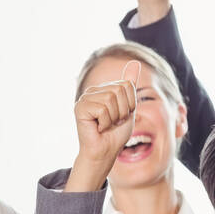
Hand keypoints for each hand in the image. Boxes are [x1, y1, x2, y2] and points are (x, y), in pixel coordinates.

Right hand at [67, 60, 139, 191]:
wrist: (105, 151)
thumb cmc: (116, 132)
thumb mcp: (129, 106)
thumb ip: (130, 84)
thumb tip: (134, 61)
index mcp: (105, 88)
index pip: (128, 85)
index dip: (130, 103)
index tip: (121, 115)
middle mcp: (94, 90)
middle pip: (121, 90)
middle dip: (123, 110)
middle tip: (113, 122)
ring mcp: (85, 98)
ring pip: (112, 99)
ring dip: (114, 117)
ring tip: (106, 125)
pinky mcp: (80, 108)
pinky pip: (103, 109)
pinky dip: (105, 122)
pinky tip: (98, 128)